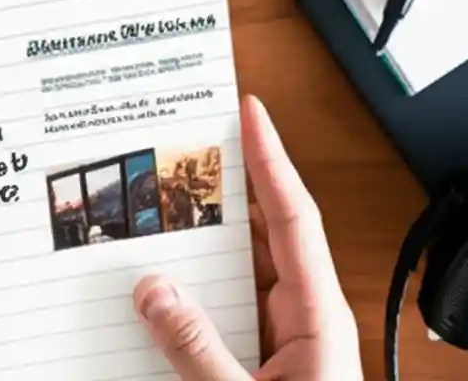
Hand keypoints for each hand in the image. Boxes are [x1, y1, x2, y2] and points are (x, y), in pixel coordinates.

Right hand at [133, 95, 361, 379]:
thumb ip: (195, 347)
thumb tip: (153, 288)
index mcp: (315, 319)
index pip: (293, 219)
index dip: (270, 160)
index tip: (248, 112)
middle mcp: (301, 319)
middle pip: (264, 235)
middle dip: (225, 191)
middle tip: (184, 148)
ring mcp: (279, 339)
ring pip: (237, 271)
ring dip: (200, 241)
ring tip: (156, 206)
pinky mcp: (255, 361)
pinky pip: (221, 307)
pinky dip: (188, 288)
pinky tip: (152, 284)